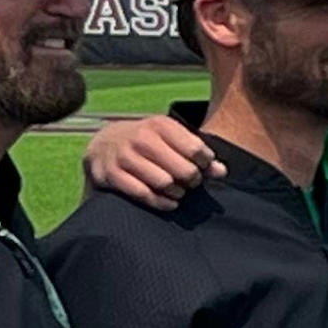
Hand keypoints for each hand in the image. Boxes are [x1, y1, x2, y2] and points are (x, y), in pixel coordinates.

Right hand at [86, 109, 220, 209]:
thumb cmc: (150, 143)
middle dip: (192, 180)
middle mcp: (140, 138)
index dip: (205, 163)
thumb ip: (199, 153)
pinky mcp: (111, 175)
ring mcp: (124, 156)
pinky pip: (144, 195)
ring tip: (178, 190)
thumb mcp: (172, 139)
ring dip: (177, 192)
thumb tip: (222, 171)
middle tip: (191, 182)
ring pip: (165, 183)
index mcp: (159, 125)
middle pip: (183, 170)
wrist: (105, 143)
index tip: (203, 167)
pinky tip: (170, 202)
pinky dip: (161, 202)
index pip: (196, 150)